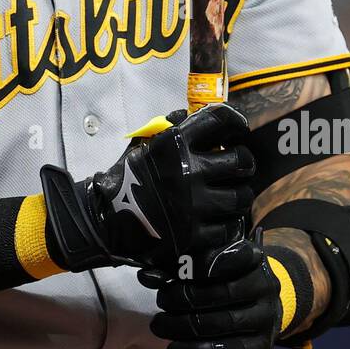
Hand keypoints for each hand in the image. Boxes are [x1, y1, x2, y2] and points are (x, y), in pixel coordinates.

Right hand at [41, 103, 253, 274]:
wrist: (106, 220)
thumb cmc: (127, 178)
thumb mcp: (143, 144)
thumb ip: (169, 127)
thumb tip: (192, 114)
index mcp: (175, 144)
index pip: (220, 120)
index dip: (236, 122)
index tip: (237, 129)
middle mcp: (188, 171)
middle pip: (240, 160)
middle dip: (243, 161)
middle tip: (238, 165)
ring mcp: (194, 205)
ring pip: (240, 196)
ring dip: (239, 193)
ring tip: (232, 193)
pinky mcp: (194, 234)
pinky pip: (228, 227)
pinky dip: (227, 221)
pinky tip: (220, 217)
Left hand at [148, 230, 282, 348]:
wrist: (261, 307)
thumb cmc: (225, 281)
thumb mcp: (207, 267)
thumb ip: (179, 268)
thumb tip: (145, 277)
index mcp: (251, 258)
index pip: (222, 258)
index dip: (194, 266)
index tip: (173, 273)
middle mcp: (264, 286)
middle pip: (217, 293)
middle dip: (181, 299)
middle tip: (161, 301)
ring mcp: (266, 318)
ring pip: (220, 324)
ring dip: (182, 327)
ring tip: (160, 326)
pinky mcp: (262, 348)